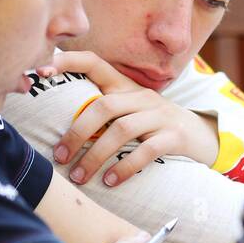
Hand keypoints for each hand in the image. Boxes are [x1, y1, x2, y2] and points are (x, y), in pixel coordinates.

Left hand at [39, 51, 219, 186]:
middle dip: (77, 132)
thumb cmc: (153, 126)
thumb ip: (101, 112)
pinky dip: (125, 166)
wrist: (202, 137)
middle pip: (104, 106)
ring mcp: (160, 115)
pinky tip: (110, 181)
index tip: (41, 71)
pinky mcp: (175, 137)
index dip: (69, 61)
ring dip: (96, 155)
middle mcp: (142, 96)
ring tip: (80, 176)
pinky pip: (147, 150)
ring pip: (122, 130)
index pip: (95, 63)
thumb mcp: (130, 111)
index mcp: (126, 87)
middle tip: (60, 157)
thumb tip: (56, 125)